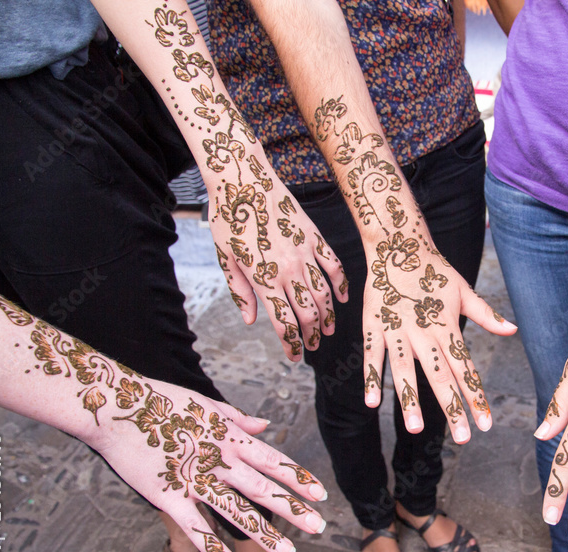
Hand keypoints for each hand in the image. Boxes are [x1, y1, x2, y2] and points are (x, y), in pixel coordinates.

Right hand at [88, 378, 328, 551]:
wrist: (116, 407)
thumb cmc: (160, 402)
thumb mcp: (206, 404)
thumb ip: (237, 418)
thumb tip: (265, 425)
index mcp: (231, 438)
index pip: (274, 461)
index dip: (298, 479)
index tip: (321, 494)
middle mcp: (220, 460)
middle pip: (264, 489)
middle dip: (294, 509)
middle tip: (319, 527)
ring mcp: (195, 479)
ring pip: (237, 511)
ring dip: (265, 533)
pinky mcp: (168, 495)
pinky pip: (195, 527)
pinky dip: (213, 548)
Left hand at [209, 175, 348, 360]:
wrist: (245, 180)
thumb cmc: (229, 218)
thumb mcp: (226, 258)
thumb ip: (240, 291)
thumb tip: (251, 320)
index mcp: (263, 278)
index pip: (284, 322)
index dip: (291, 344)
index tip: (293, 355)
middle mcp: (287, 270)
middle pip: (308, 313)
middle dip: (311, 335)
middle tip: (312, 346)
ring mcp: (304, 254)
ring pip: (323, 294)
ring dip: (328, 317)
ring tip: (328, 330)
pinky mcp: (315, 238)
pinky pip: (334, 267)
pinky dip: (340, 285)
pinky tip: (341, 299)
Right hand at [360, 237, 516, 442]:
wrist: (398, 244)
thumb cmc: (434, 270)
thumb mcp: (464, 291)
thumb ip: (487, 315)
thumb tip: (514, 331)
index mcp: (447, 326)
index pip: (466, 368)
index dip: (476, 397)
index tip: (486, 423)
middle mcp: (423, 331)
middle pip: (440, 375)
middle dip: (452, 407)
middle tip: (463, 437)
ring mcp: (396, 329)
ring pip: (404, 369)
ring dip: (409, 398)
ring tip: (416, 428)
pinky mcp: (373, 325)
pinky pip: (371, 355)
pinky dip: (371, 377)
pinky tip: (372, 403)